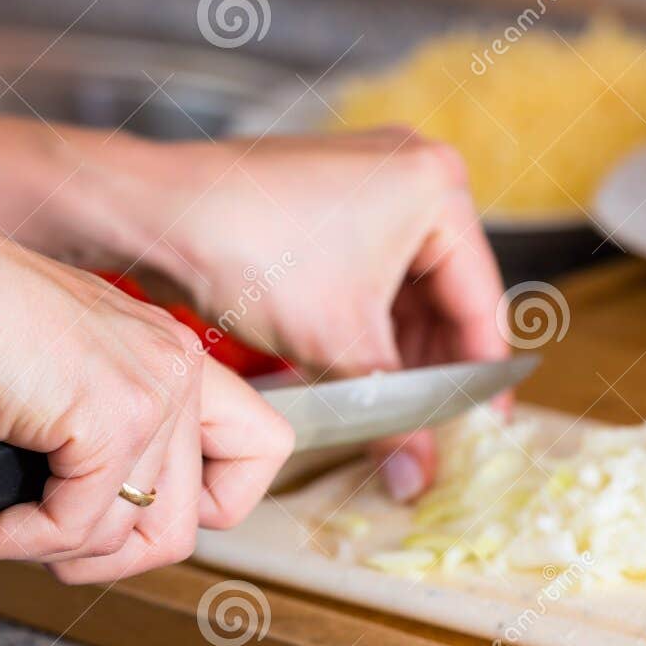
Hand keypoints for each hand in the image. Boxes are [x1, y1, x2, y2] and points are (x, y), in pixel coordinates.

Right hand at [0, 192, 293, 582]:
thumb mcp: (60, 385)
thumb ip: (103, 441)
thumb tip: (105, 530)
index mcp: (173, 353)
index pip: (261, 449)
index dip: (210, 506)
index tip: (139, 512)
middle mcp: (178, 366)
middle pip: (185, 524)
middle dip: (110, 556)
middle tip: (49, 542)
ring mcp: (153, 392)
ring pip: (130, 537)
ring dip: (58, 551)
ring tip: (6, 526)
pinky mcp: (110, 420)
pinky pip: (75, 527)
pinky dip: (19, 539)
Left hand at [41, 129, 511, 500]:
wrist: (157, 216)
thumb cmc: (251, 254)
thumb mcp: (342, 347)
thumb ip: (395, 416)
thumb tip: (419, 476)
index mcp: (438, 187)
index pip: (481, 301)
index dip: (483, 377)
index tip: (488, 429)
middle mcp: (413, 169)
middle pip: (447, 294)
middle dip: (435, 368)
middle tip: (433, 432)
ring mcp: (369, 178)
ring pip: (405, 288)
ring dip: (399, 352)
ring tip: (393, 414)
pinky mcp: (329, 196)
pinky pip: (369, 271)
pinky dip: (367, 322)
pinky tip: (359, 373)